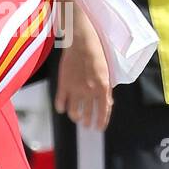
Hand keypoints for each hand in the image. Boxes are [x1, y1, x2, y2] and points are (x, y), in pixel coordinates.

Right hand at [54, 14, 111, 129]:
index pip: (104, 111)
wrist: (81, 41)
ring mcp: (76, 88)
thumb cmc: (97, 53)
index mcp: (103, 87)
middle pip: (88, 113)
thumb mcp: (107, 71)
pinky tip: (62, 109)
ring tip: (77, 118)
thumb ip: (107, 89)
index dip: (102, 121)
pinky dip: (61, 107)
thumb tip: (108, 102)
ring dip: (76, 117)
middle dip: (88, 121)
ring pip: (74, 110)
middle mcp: (90, 91)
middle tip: (87, 124)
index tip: (99, 128)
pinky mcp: (64, 83)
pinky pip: (61, 101)